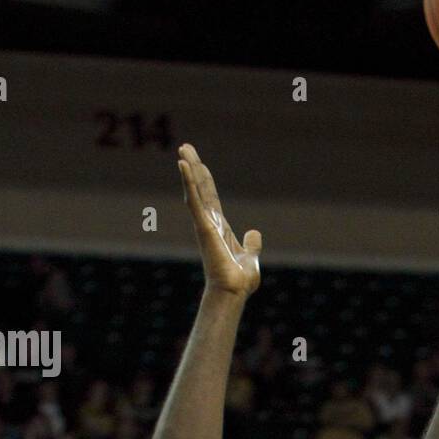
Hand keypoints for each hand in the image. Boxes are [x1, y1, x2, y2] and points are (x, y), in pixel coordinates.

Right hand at [178, 143, 261, 299]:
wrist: (234, 291)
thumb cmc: (239, 280)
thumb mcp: (250, 257)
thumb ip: (252, 245)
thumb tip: (255, 234)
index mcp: (218, 227)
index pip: (210, 198)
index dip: (204, 180)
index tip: (198, 163)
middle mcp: (208, 222)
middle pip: (200, 188)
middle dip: (194, 167)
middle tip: (185, 147)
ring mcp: (204, 223)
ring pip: (195, 190)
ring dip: (189, 169)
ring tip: (183, 150)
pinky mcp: (203, 226)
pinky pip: (194, 200)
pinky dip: (188, 182)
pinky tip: (183, 165)